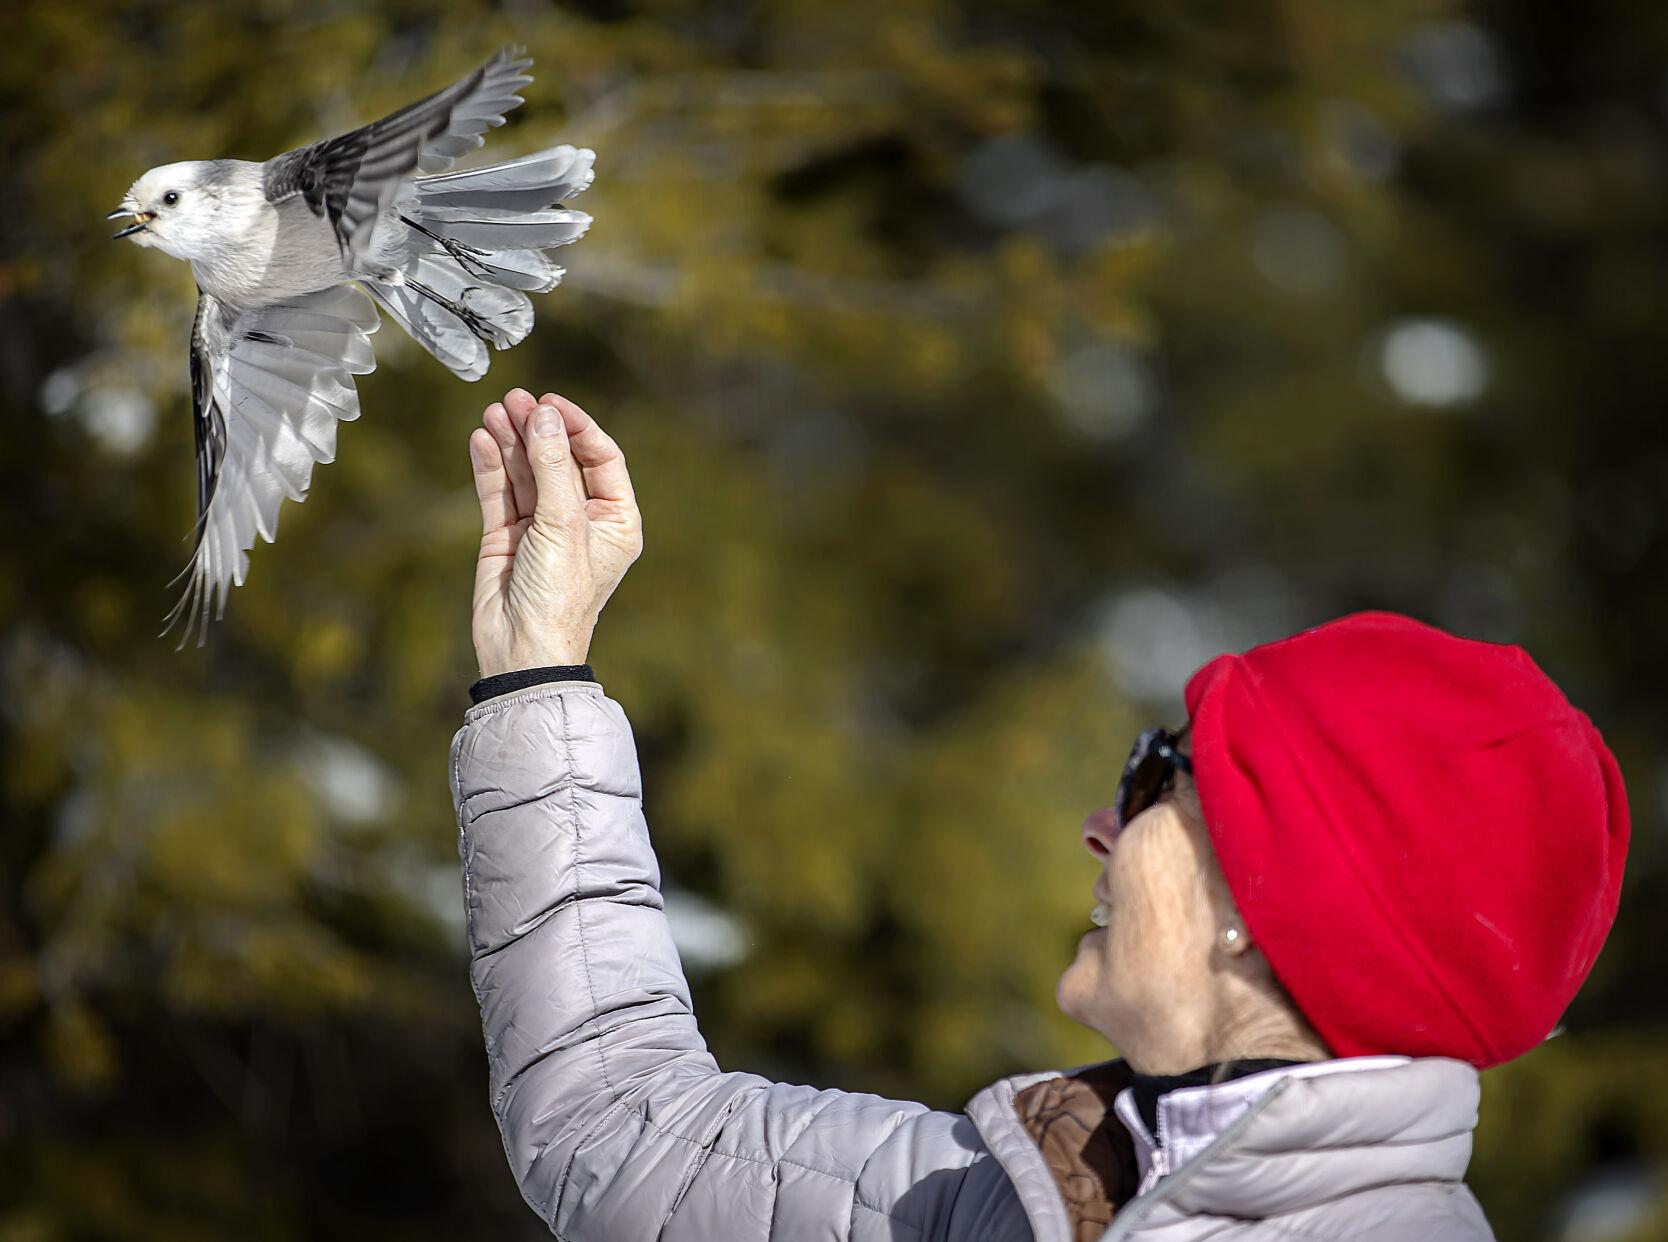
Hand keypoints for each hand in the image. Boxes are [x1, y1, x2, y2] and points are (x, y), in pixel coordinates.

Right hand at [468, 388, 642, 676]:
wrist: (522, 649)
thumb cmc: (559, 596)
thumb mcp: (563, 524)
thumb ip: (552, 466)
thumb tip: (544, 415)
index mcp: (615, 520)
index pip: (602, 458)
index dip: (578, 426)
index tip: (551, 403)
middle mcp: (581, 520)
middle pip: (560, 459)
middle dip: (539, 429)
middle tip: (515, 399)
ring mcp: (542, 527)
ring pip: (527, 472)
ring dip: (512, 442)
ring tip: (494, 412)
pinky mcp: (507, 536)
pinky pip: (500, 492)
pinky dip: (492, 465)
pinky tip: (483, 439)